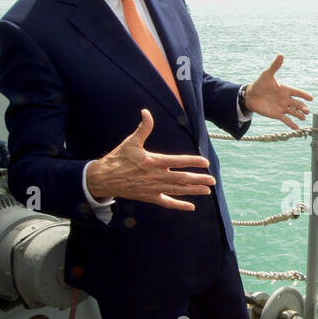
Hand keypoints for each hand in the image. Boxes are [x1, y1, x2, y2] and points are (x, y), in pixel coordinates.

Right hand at [85, 109, 214, 210]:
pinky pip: (167, 202)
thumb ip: (143, 128)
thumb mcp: (131, 142)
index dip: (193, 161)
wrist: (104, 178)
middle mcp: (156, 176)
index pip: (178, 161)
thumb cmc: (118, 158)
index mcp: (153, 161)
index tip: (205, 162)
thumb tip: (146, 112)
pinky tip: (191, 206)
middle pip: (181, 178)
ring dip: (193, 191)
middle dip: (198, 179)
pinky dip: (179, 205)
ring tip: (207, 190)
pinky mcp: (149, 197)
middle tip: (212, 180)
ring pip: (177, 190)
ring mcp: (153, 188)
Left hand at [242, 55, 312, 129]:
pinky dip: (292, 124)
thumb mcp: (267, 74)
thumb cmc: (259, 84)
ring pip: (294, 112)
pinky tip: (297, 129)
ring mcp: (282, 107)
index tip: (311, 98)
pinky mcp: (277, 114)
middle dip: (302, 107)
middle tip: (307, 111)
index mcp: (285, 89)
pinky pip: (286, 120)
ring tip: (303, 118)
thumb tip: (281, 55)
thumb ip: (275, 66)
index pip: (297, 92)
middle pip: (297, 104)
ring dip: (299, 115)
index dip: (304, 95)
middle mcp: (286, 99)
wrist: (250, 96)